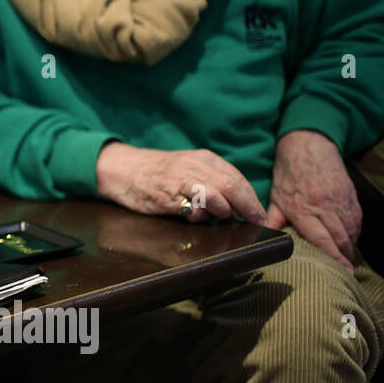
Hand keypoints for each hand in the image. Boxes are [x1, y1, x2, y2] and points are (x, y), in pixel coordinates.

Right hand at [95, 141, 267, 224]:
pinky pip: (196, 200)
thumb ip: (209, 184)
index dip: (252, 199)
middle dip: (249, 206)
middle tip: (258, 223)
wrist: (121, 169)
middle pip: (233, 184)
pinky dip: (204, 212)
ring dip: (227, 209)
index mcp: (204, 159)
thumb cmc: (155, 175)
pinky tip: (197, 217)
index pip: (237, 178)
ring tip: (225, 219)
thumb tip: (234, 208)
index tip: (262, 217)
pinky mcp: (169, 190)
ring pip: (219, 190)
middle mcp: (197, 164)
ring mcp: (183, 176)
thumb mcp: (186, 172)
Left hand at [266, 129, 360, 271]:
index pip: (321, 240)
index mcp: (302, 210)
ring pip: (351, 231)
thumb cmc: (288, 175)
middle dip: (344, 257)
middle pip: (340, 239)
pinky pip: (357, 219)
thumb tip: (263, 238)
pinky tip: (350, 238)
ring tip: (346, 257)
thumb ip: (273, 219)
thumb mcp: (275, 197)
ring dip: (350, 246)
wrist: (308, 146)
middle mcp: (324, 207)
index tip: (342, 271)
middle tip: (345, 271)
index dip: (332, 258)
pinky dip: (355, 231)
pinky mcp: (350, 195)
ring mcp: (340, 201)